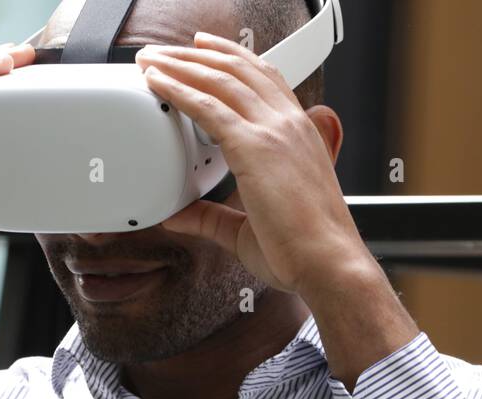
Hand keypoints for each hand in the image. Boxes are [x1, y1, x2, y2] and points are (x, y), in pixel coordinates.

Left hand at [137, 34, 417, 388]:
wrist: (328, 265)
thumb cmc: (302, 252)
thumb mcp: (247, 229)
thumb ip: (211, 216)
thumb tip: (179, 215)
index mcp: (300, 135)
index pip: (265, 80)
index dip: (234, 61)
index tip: (206, 52)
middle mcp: (290, 125)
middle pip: (239, 70)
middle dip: (198, 54)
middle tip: (166, 51)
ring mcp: (274, 132)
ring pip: (221, 79)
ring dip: (181, 64)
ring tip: (152, 59)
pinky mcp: (255, 148)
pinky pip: (209, 106)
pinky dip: (179, 90)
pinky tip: (158, 83)